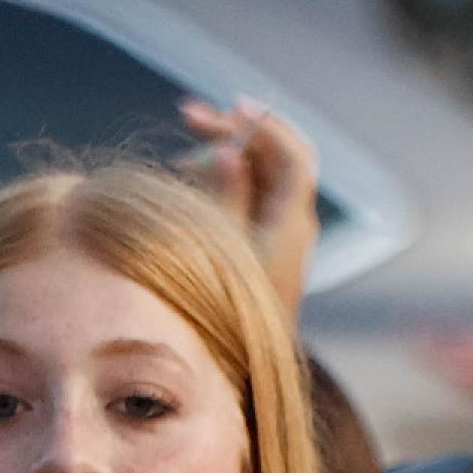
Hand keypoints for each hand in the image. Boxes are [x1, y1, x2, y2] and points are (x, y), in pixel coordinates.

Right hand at [180, 96, 316, 313]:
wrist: (238, 367)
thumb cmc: (226, 310)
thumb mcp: (219, 249)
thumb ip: (227, 196)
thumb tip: (230, 153)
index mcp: (291, 223)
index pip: (294, 156)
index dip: (267, 125)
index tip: (233, 105)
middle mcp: (294, 225)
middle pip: (273, 158)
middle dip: (234, 133)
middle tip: (188, 116)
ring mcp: (281, 235)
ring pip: (258, 175)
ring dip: (221, 157)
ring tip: (179, 161)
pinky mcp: (266, 245)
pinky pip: (249, 197)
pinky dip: (223, 182)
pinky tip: (188, 180)